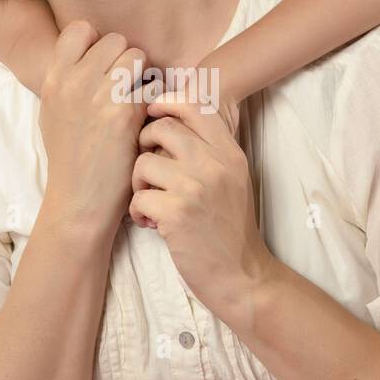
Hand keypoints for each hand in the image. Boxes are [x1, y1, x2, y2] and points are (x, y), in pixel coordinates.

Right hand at [38, 20, 150, 236]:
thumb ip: (67, 81)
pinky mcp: (123, 113)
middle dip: (125, 59)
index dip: (97, 42)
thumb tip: (88, 54)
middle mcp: (73, 82)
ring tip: (138, 100)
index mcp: (53, 80)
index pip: (80, 29)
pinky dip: (155, 98)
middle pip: (114, 39)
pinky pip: (152, 85)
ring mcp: (98, 96)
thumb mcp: (53, 114)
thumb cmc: (71, 160)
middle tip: (126, 87)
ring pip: (136, 55)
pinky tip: (148, 118)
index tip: (104, 66)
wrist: (79, 201)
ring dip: (143, 75)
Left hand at [131, 74, 240, 226]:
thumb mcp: (233, 180)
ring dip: (139, 185)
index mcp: (229, 153)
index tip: (152, 115)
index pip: (194, 104)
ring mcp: (195, 188)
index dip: (165, 104)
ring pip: (143, 163)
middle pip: (161, 128)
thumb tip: (170, 120)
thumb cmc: (230, 228)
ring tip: (151, 202)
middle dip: (144, 146)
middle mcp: (214, 164)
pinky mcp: (176, 213)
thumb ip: (210, 151)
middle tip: (148, 170)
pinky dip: (138, 213)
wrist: (242, 275)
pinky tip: (151, 224)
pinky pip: (138, 197)